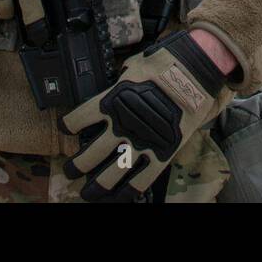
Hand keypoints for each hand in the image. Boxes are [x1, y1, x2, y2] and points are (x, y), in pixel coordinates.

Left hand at [60, 31, 227, 201]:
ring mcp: (141, 143)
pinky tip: (118, 197)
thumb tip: (120, 81)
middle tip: (70, 172)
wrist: (194, 71)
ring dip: (95, 187)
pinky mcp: (161, 154)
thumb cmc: (165, 63)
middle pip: (88, 156)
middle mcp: (121, 126)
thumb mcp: (134, 66)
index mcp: (111, 102)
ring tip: (87, 193)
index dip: (68, 126)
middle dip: (76, 168)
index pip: (78, 119)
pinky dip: (127, 192)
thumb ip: (122, 80)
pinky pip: (141, 181)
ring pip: (110, 175)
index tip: (66, 129)